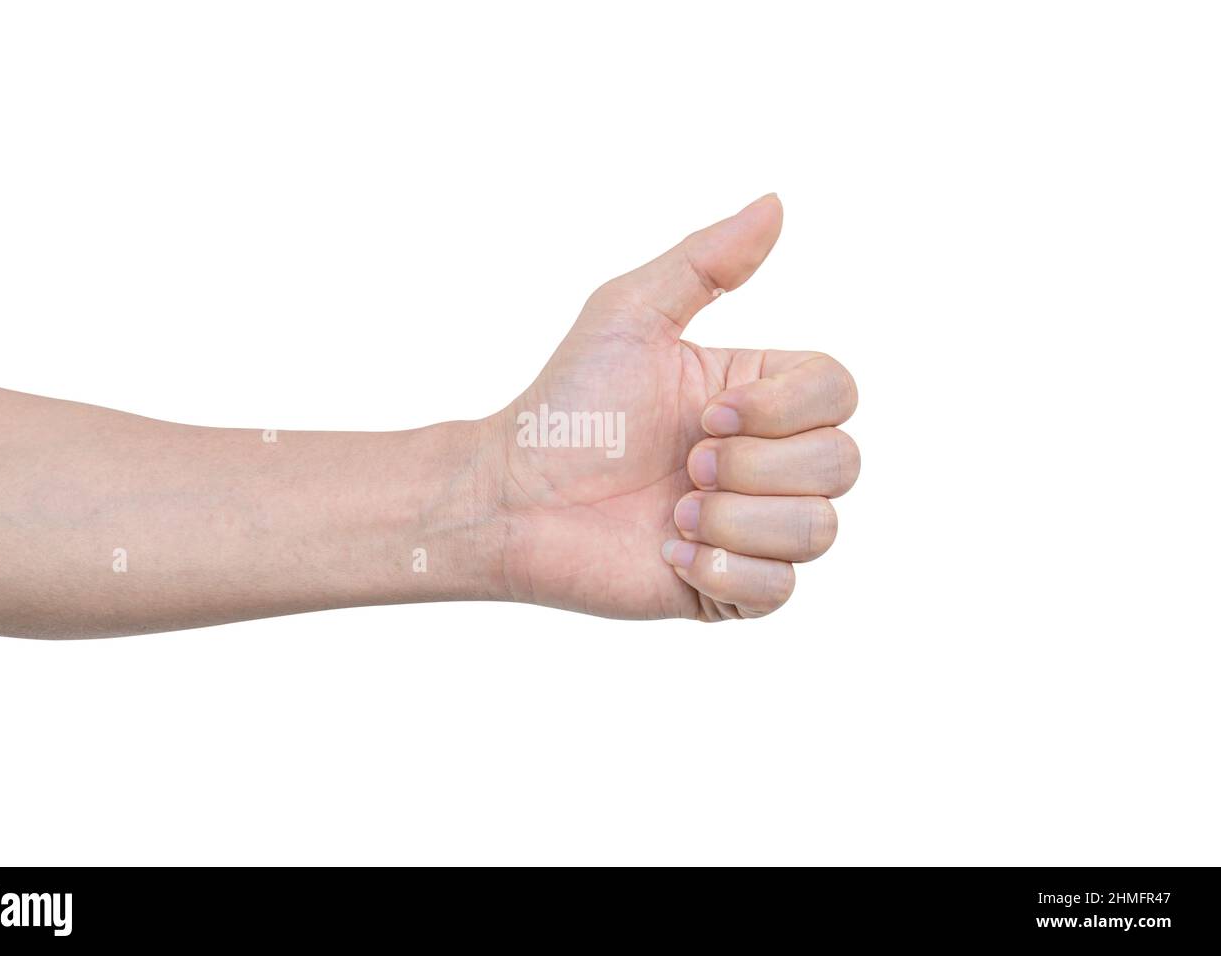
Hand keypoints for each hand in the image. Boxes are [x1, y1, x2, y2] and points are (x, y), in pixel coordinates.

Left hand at [487, 195, 858, 620]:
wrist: (512, 498)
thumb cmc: (568, 405)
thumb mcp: (630, 315)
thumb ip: (705, 261)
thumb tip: (776, 201)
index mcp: (758, 396)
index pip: (839, 393)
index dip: (784, 408)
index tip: (706, 413)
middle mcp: (767, 462)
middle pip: (843, 464)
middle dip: (756, 466)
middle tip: (683, 463)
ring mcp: (752, 529)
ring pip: (819, 531)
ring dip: (737, 520)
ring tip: (674, 514)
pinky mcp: (729, 591)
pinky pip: (779, 592)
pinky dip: (726, 572)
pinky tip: (669, 555)